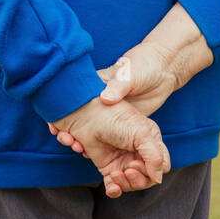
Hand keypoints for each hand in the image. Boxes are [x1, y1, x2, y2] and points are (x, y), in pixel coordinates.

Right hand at [51, 4, 212, 154]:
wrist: (164, 70)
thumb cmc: (144, 65)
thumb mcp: (129, 74)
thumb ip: (118, 85)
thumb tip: (106, 98)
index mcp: (96, 87)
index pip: (72, 102)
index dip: (61, 115)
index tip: (55, 126)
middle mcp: (100, 102)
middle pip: (77, 120)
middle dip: (68, 132)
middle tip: (67, 140)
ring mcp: (111, 115)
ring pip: (90, 132)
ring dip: (81, 141)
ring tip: (77, 147)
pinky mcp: (123, 124)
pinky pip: (108, 139)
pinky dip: (99, 147)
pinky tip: (92, 153)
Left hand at [51, 97, 170, 197]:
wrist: (87, 116)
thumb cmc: (115, 119)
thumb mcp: (141, 134)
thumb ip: (154, 156)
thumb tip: (158, 179)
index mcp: (151, 142)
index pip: (161, 166)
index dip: (152, 171)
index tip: (136, 163)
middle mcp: (139, 153)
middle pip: (147, 178)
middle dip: (138, 179)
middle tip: (127, 170)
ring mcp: (123, 161)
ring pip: (131, 184)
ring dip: (125, 184)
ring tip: (115, 174)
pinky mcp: (108, 167)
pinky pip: (114, 185)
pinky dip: (114, 188)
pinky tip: (111, 184)